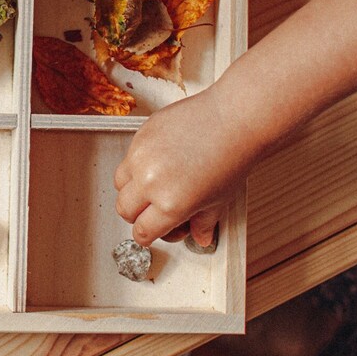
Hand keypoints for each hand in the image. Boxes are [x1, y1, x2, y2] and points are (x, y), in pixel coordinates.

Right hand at [113, 87, 256, 246]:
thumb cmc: (232, 156)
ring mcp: (141, 157)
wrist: (235, 118)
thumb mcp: (220, 200)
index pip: (142, 232)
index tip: (153, 229)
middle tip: (155, 208)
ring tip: (157, 182)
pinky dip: (138, 163)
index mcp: (170, 205)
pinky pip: (128, 157)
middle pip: (124, 210)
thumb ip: (203, 222)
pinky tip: (162, 159)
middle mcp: (150, 182)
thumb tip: (200, 237)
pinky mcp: (140, 135)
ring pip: (120, 183)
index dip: (148, 234)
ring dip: (133, 189)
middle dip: (138, 214)